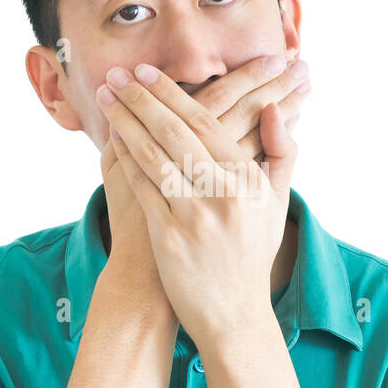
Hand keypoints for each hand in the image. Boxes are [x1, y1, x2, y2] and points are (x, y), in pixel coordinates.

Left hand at [97, 60, 301, 347]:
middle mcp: (224, 195)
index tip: (147, 72)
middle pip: (176, 133)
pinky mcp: (170, 238)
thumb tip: (273, 108)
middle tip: (118, 73)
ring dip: (126, 122)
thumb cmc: (252, 253)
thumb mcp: (277, 203)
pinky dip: (125, 159)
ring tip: (106, 97)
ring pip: (154, 156)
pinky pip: (143, 188)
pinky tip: (112, 138)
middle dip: (143, 99)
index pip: (206, 124)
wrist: (234, 315)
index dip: (173, 95)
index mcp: (249, 180)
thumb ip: (281, 152)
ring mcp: (195, 217)